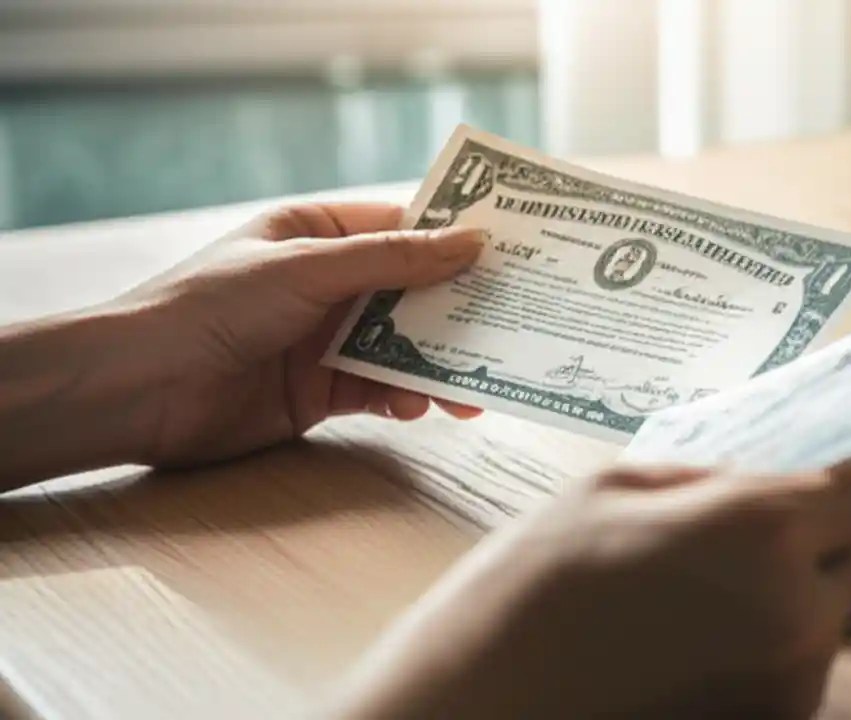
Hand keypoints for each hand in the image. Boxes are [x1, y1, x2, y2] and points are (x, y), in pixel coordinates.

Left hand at [0, 202, 483, 483]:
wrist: (139, 391)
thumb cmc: (211, 306)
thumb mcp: (309, 269)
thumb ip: (392, 260)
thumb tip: (470, 242)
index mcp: (316, 235)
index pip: (401, 228)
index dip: (454, 239)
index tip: (510, 252)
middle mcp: (325, 284)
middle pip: (411, 291)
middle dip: (458, 309)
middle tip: (512, 323)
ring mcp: (323, 340)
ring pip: (402, 346)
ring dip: (440, 363)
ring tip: (478, 385)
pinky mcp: (320, 393)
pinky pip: (380, 390)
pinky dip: (406, 396)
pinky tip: (424, 406)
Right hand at [331, 456, 850, 718]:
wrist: (480, 708)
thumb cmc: (528, 585)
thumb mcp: (610, 490)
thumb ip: (705, 478)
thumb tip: (757, 475)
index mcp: (762, 531)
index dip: (837, 471)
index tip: (800, 468)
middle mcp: (799, 611)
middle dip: (810, 531)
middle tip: (739, 527)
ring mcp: (790, 684)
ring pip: (825, 611)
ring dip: (787, 588)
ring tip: (700, 589)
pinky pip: (793, 662)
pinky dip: (763, 640)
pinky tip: (690, 637)